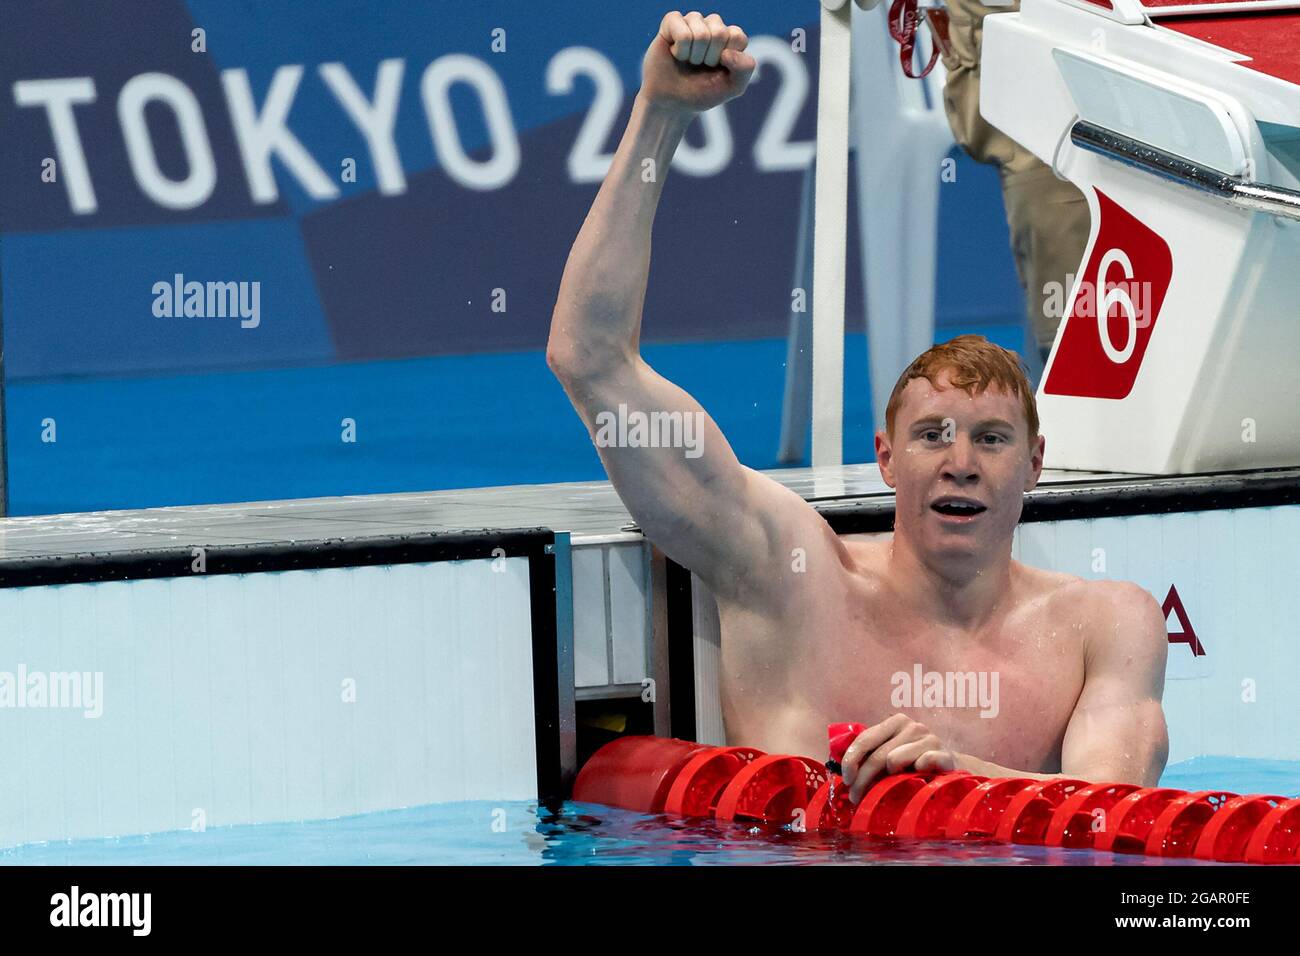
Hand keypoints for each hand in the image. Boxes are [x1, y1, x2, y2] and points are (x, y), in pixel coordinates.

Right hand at [640, 11, 756, 115]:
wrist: (672, 102)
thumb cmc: (702, 92)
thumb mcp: (733, 86)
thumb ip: (745, 68)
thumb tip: (727, 51)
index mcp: (730, 36)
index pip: (737, 37)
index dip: (726, 59)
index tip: (717, 68)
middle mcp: (712, 25)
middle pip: (719, 33)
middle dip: (709, 58)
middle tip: (700, 65)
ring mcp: (692, 21)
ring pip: (701, 34)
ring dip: (694, 56)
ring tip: (688, 61)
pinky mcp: (672, 21)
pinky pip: (682, 33)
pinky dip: (680, 51)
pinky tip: (676, 53)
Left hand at [840, 714, 958, 803]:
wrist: (949, 766)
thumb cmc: (913, 762)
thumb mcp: (891, 754)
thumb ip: (871, 756)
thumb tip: (844, 774)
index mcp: (895, 722)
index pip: (865, 739)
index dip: (851, 761)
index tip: (846, 780)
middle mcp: (912, 726)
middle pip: (877, 755)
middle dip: (862, 780)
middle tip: (856, 798)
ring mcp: (930, 739)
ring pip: (894, 760)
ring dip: (886, 780)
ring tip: (887, 790)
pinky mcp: (945, 755)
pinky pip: (922, 763)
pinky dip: (916, 772)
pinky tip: (916, 779)